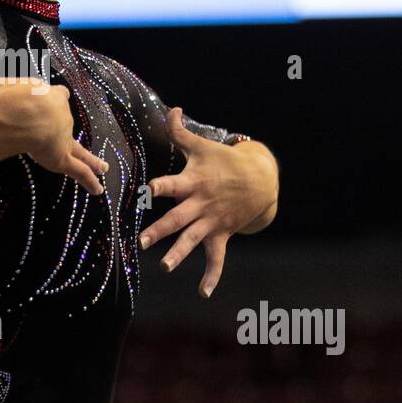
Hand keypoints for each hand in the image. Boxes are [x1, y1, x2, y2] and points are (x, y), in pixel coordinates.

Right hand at [0, 56, 107, 194]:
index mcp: (48, 98)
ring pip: (80, 150)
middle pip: (67, 122)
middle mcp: (61, 117)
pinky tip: (98, 189)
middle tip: (64, 134)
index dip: (56, 98)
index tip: (59, 96)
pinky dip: (89, 180)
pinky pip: (80, 170)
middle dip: (65, 128)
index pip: (58, 95)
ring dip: (92, 159)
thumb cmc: (10, 97)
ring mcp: (64, 138)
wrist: (23, 113)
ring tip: (103, 167)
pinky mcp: (62, 157)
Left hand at [138, 107, 276, 297]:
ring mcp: (211, 222)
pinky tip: (203, 293)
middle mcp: (200, 204)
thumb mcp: (202, 146)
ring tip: (165, 267)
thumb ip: (180, 132)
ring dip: (179, 254)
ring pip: (193, 241)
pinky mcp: (220, 235)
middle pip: (178, 219)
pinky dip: (211, 276)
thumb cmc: (223, 161)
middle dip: (160, 230)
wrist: (259, 180)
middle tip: (142, 242)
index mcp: (193, 182)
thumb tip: (172, 109)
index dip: (160, 186)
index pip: (172, 184)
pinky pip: (217, 259)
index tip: (148, 190)